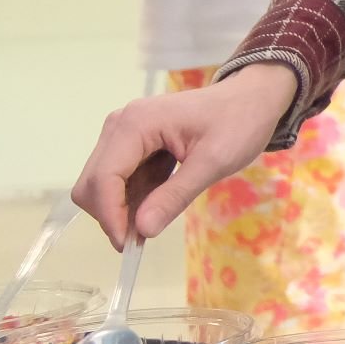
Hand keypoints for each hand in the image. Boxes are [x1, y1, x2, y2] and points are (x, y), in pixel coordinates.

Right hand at [73, 64, 300, 247]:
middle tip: (141, 239)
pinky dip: (131, 198)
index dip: (110, 216)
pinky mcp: (131, 143)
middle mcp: (120, 125)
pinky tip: (157, 204)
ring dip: (120, 208)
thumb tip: (142, 229)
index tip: (129, 245)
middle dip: (111, 214)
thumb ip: (176, 195)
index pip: (103, 178)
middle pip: (93, 183)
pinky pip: (118, 178)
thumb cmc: (239, 122)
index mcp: (136, 124)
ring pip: (101, 184)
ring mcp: (123, 133)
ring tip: (155, 220)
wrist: (252, 99)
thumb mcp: (214, 162)